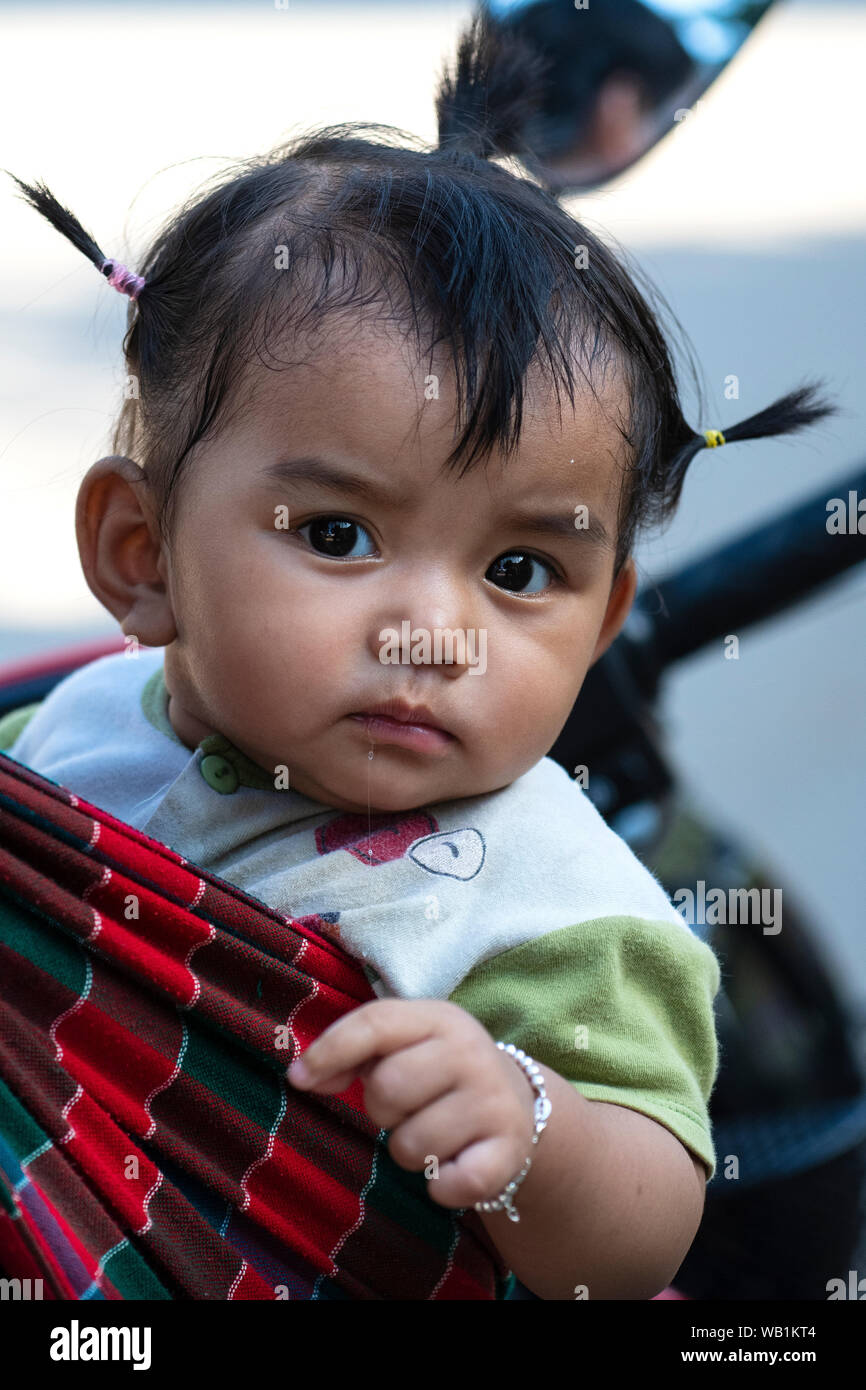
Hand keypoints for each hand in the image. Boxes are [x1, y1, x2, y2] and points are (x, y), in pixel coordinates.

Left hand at [287, 999, 537, 1209]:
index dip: (329, 1051)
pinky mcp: (508, 1152)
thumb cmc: (439, 1072)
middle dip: (382, 1109)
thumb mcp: (406, 1045)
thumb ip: (353, 1052)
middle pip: (387, 1087)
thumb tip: (301, 1076)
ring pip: (411, 1144)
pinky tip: (454, 1165)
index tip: (298, 1079)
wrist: (517, 1104)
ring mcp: (494, 1102)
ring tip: (432, 1133)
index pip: (374, 1022)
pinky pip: (449, 1185)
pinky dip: (441, 1187)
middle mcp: (471, 1052)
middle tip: (405, 1108)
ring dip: (409, 1150)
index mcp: (440, 1018)